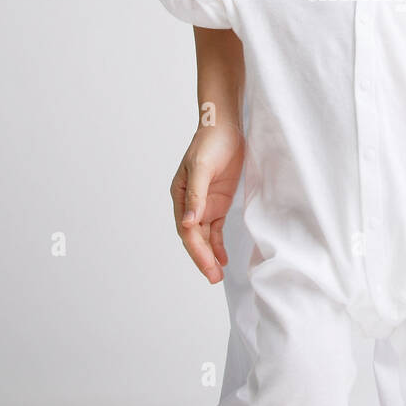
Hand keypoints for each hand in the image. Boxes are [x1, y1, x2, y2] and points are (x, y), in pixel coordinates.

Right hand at [170, 120, 245, 283]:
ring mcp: (205, 203)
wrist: (224, 127)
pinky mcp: (218, 202)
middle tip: (213, 278)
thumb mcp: (202, 168)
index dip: (197, 250)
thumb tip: (188, 221)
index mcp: (181, 195)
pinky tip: (222, 258)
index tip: (208, 267)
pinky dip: (218, 244)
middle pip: (195, 237)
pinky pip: (216, 229)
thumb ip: (197, 195)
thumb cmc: (210, 143)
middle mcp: (190, 203)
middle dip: (203, 258)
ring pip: (205, 236)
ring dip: (210, 255)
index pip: (187, 230)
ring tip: (216, 275)